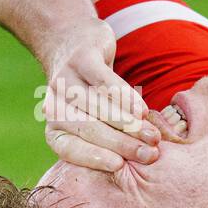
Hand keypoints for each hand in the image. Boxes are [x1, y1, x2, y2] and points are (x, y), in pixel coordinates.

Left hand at [39, 17, 182, 170]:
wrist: (70, 41)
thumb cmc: (91, 93)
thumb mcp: (92, 118)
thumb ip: (107, 139)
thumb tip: (138, 164)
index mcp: (55, 127)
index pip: (70, 148)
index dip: (93, 157)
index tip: (119, 166)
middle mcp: (55, 105)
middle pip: (88, 129)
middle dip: (121, 144)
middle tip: (150, 155)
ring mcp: (65, 79)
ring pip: (97, 107)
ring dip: (128, 124)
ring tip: (153, 136)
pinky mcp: (82, 58)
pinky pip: (104, 81)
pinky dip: (124, 98)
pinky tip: (143, 111)